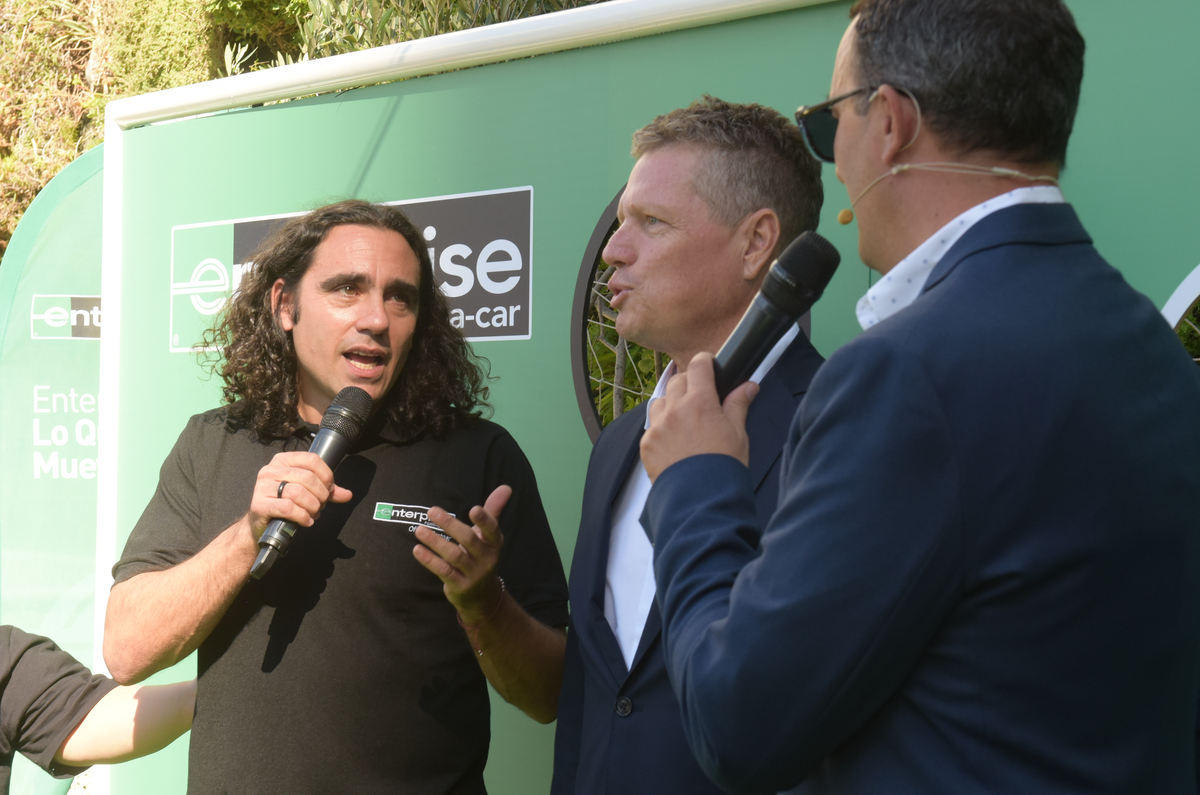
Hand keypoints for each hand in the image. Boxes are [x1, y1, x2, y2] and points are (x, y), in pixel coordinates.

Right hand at [245, 451, 353, 540]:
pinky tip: (306, 521)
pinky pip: (288, 508)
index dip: (326, 476)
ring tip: (313, 513)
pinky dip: (302, 516)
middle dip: (321, 495)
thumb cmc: (284, 505)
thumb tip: (347, 495)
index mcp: (282, 460)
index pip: (312, 460)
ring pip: (298, 493)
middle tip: (321, 505)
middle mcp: (270, 470)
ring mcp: (262, 487)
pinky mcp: (259, 505)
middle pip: (307, 477)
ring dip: (312, 506)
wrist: (260, 525)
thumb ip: (327, 491)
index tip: (329, 489)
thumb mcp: (307, 492)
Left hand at [413, 485, 509, 623]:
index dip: (484, 520)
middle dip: (450, 525)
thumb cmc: (481, 556)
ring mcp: (473, 574)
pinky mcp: (459, 586)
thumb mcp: (489, 536)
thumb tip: (506, 487)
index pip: (492, 531)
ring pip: (454, 556)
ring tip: (419, 530)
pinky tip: (417, 550)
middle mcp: (486, 559)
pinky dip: (430, 560)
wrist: (482, 596)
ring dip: (435, 542)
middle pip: (469, 541)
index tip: (473, 509)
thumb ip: (494, 510)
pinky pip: (444, 572)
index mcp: (494, 544)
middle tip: (432, 511)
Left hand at [641, 352, 757, 481]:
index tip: (708, 364)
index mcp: (700, 403)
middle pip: (677, 381)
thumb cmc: (723, 468)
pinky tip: (675, 441)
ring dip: (671, 403)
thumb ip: (738, 405)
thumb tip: (749, 386)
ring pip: (661, 401)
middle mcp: (675, 410)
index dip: (704, 361)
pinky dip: (661, 427)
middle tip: (700, 397)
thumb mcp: (738, 434)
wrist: (701, 500)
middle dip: (689, 383)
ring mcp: (657, 427)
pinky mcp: (647, 444)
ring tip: (685, 420)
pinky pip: (651, 426)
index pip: (698, 366)